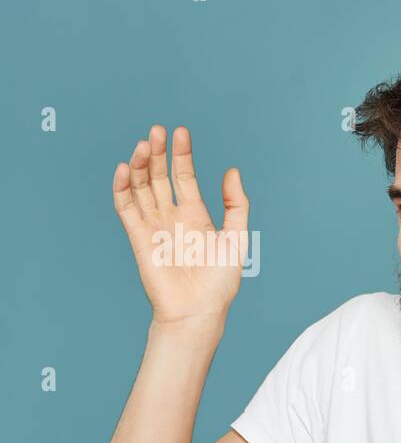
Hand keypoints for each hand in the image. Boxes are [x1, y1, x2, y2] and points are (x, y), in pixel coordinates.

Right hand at [111, 125, 248, 325]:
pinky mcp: (138, 237)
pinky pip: (126, 208)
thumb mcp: (236, 238)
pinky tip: (124, 168)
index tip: (180, 132)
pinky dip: (122, 188)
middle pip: (159, 176)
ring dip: (140, 165)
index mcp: (196, 215)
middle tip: (158, 130)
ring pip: (141, 187)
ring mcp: (153, 225)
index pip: (183, 176)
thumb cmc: (220, 282)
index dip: (181, 154)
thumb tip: (232, 171)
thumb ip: (236, 205)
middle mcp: (172, 216)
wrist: (198, 311)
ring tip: (144, 144)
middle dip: (157, 153)